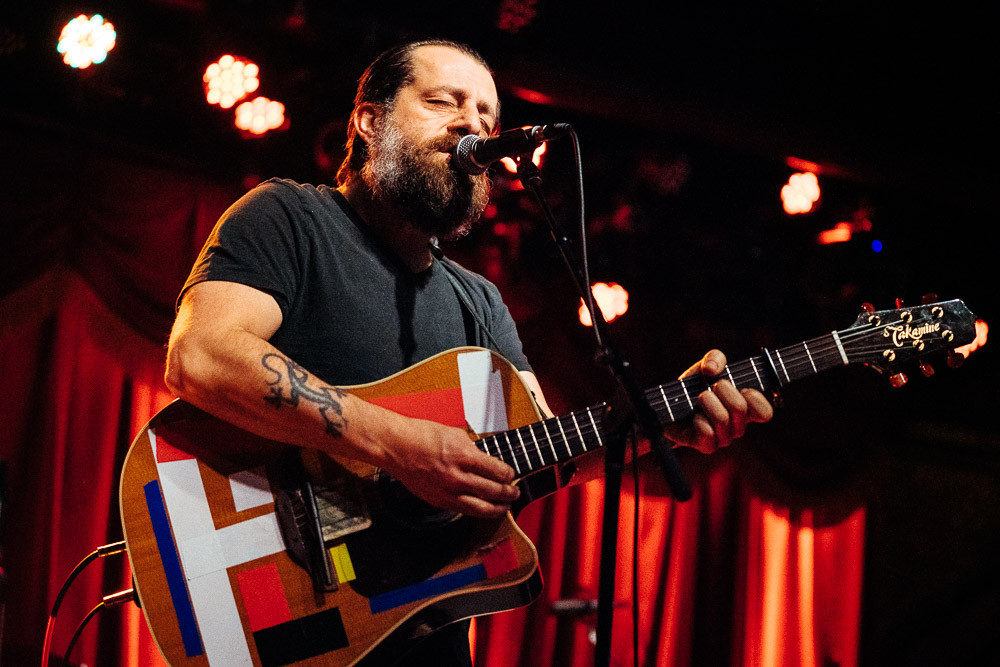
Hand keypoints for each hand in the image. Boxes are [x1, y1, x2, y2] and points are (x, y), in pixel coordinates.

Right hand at [380, 417, 519, 518]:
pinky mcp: (437, 501)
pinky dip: (477, 511)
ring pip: (481, 508)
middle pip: (493, 491)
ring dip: (497, 508)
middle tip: (514, 492)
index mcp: (464, 456)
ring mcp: (447, 491)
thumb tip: (486, 459)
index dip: (509, 474)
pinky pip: (463, 511)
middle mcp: (457, 476)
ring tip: (505, 506)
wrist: (396, 446)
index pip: (497, 471)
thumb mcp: (455, 434)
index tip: (511, 474)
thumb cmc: (421, 435)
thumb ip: (473, 449)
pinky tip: (483, 509)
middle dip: (509, 493)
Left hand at [665, 349, 772, 453]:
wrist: (671, 405)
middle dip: (721, 389)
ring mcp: (724, 438)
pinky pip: (707, 433)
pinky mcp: (707, 446)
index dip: (754, 396)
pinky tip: (693, 417)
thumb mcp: (705, 367)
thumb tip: (711, 370)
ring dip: (706, 402)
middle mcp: (738, 425)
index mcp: (746, 408)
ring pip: (722, 418)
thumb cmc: (694, 387)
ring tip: (699, 400)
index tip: (740, 386)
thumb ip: (715, 358)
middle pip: (740, 407)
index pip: (765, 412)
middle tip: (711, 388)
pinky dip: (697, 419)